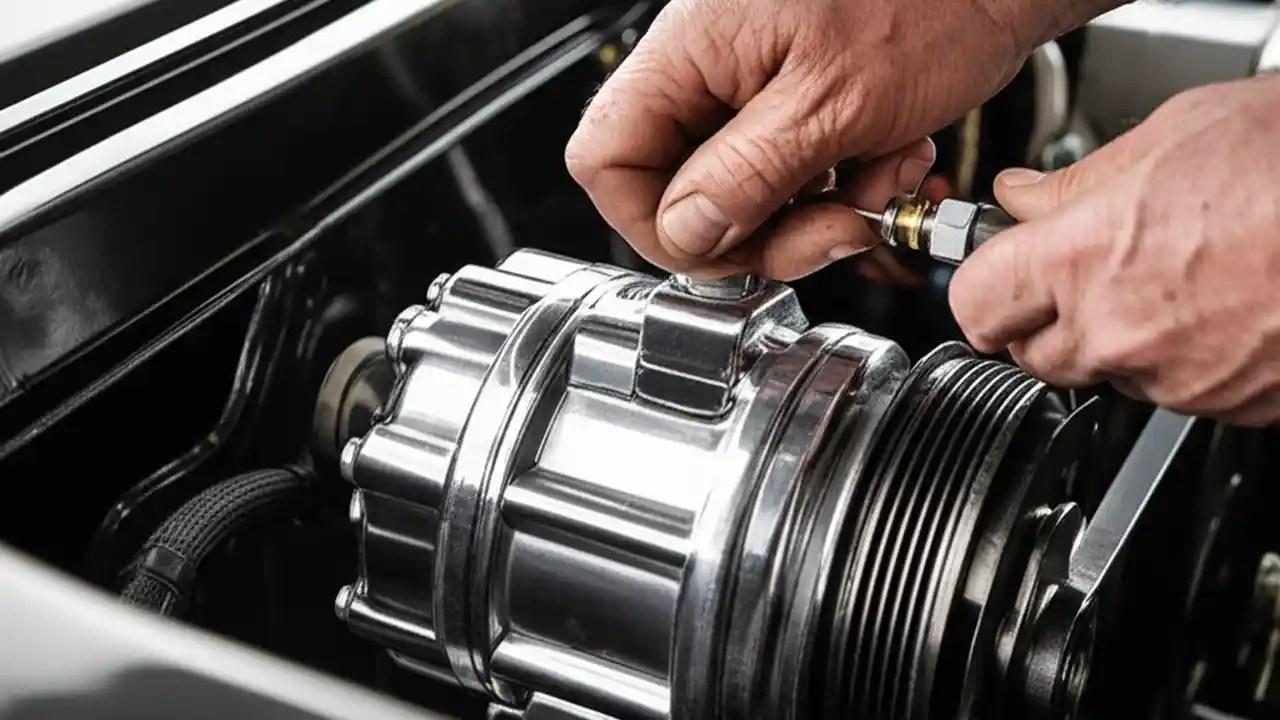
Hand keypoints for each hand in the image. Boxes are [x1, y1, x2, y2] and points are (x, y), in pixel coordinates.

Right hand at [565, 0, 1075, 279]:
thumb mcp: (835, 104)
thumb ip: (746, 177)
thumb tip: (686, 234)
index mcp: (689, 49)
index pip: (608, 160)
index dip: (657, 225)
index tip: (726, 249)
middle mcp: (706, 66)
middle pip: (678, 190)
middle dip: (764, 230)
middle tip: (831, 229)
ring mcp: (747, 85)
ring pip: (740, 194)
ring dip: (814, 213)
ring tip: (875, 182)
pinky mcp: (791, 101)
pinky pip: (786, 176)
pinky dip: (839, 188)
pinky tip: (884, 161)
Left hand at [950, 75, 1279, 426]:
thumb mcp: (1172, 135)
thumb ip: (1078, 182)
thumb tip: (1024, 198)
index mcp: (1086, 258)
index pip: (974, 305)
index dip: (980, 287)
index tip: (993, 272)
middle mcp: (1121, 331)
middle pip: (1029, 353)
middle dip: (1038, 317)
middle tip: (1075, 271)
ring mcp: (1176, 378)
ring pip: (1102, 374)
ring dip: (1112, 337)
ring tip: (1167, 273)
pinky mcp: (1228, 406)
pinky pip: (1170, 390)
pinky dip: (1175, 357)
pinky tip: (1212, 303)